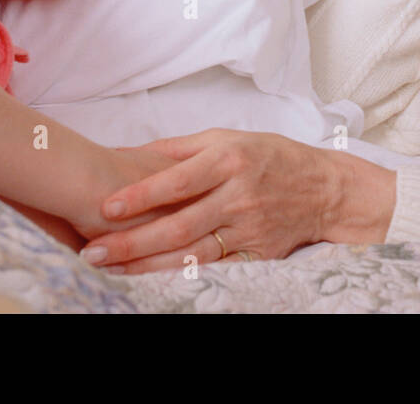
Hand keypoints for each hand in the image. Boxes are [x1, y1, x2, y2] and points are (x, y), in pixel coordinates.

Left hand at [76, 129, 350, 274]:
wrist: (325, 189)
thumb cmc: (271, 157)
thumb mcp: (228, 138)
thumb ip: (178, 148)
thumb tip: (128, 152)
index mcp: (229, 160)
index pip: (177, 181)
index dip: (140, 195)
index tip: (105, 206)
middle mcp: (239, 195)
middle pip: (179, 224)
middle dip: (133, 241)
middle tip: (94, 252)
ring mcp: (250, 228)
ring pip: (193, 253)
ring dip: (148, 266)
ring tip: (112, 272)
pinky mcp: (259, 253)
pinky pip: (216, 268)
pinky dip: (183, 276)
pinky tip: (152, 281)